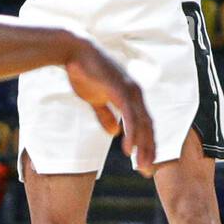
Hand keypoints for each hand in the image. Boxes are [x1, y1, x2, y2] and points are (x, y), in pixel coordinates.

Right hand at [64, 39, 155, 176]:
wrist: (75, 51)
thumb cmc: (84, 72)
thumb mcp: (95, 98)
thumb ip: (106, 114)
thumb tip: (114, 132)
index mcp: (131, 96)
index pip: (144, 124)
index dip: (146, 144)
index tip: (145, 163)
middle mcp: (135, 93)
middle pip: (148, 127)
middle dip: (149, 150)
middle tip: (147, 171)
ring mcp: (130, 90)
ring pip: (141, 124)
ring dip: (143, 147)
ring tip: (141, 166)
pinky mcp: (120, 89)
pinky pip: (129, 116)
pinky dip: (131, 133)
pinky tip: (128, 149)